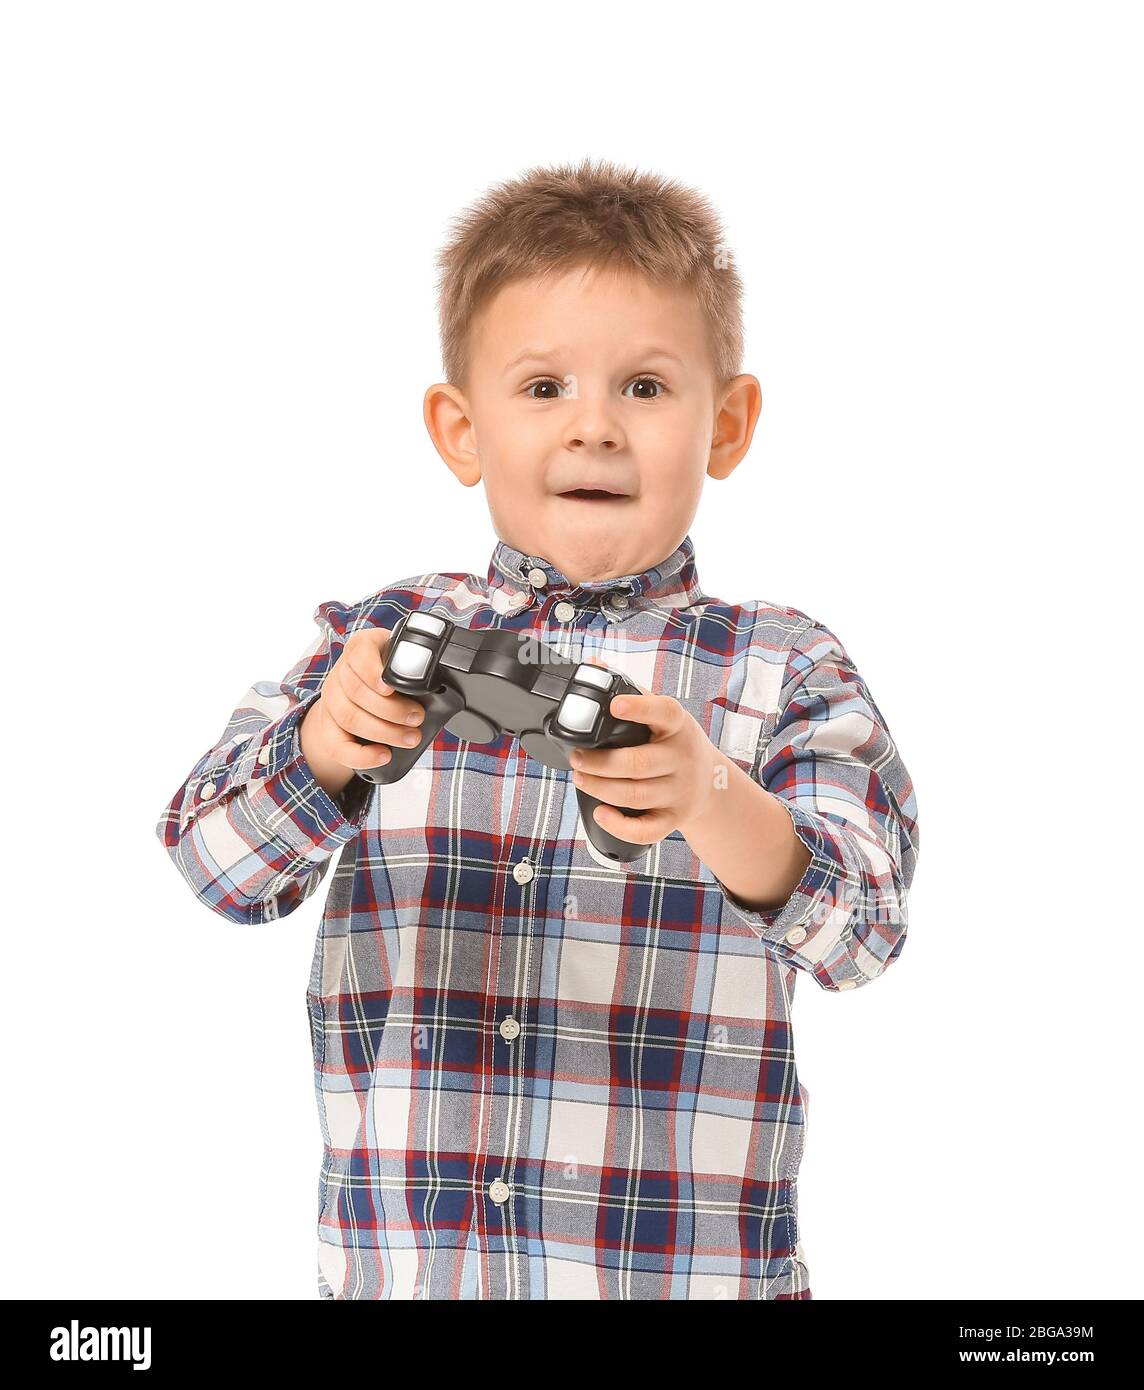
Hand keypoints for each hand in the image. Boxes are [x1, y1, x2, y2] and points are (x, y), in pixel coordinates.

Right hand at [301, 627, 426, 774]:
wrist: (364, 686)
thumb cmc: (390, 671)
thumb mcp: (401, 659)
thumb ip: (412, 666)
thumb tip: (441, 689)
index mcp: (361, 647)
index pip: (359, 654)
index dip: (373, 673)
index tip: (391, 687)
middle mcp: (342, 671)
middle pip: (356, 692)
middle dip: (392, 710)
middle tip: (417, 718)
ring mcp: (332, 698)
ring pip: (349, 718)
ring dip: (384, 732)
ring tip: (410, 737)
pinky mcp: (328, 724)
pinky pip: (335, 745)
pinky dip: (361, 755)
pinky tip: (383, 755)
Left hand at [566, 662, 726, 843]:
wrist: (712, 783)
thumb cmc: (675, 743)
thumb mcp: (664, 716)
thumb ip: (632, 692)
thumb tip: (595, 664)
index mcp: (678, 725)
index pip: (664, 712)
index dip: (640, 708)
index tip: (615, 705)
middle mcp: (682, 758)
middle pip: (637, 763)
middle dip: (599, 762)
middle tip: (577, 757)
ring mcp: (680, 790)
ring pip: (634, 795)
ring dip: (600, 788)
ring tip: (580, 777)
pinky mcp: (674, 817)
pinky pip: (646, 829)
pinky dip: (619, 825)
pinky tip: (602, 812)